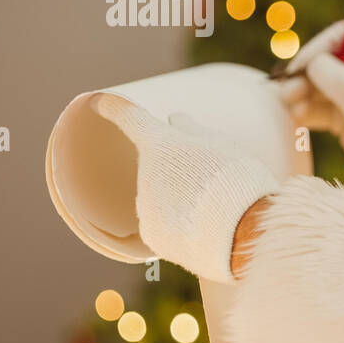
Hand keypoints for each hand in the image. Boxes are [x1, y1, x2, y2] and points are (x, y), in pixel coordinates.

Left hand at [93, 95, 279, 282]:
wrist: (243, 234)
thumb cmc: (238, 183)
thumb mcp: (224, 146)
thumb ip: (194, 131)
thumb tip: (175, 119)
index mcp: (160, 145)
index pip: (129, 118)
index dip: (113, 107)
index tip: (100, 102)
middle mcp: (144, 176)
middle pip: (156, 167)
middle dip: (174, 171)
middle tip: (210, 180)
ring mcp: (145, 210)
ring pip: (161, 199)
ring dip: (179, 201)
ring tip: (214, 208)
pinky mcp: (153, 240)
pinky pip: (164, 226)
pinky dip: (180, 227)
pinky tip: (205, 229)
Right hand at [278, 19, 343, 205]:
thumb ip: (338, 80)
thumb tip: (311, 63)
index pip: (343, 36)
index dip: (318, 47)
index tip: (300, 67)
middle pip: (325, 60)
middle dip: (304, 74)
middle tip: (287, 91)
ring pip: (317, 85)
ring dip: (300, 92)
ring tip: (289, 105)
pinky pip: (318, 107)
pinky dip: (305, 110)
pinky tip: (295, 116)